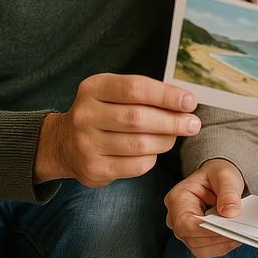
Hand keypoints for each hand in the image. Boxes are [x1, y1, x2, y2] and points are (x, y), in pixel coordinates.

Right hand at [34, 73, 200, 186]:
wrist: (63, 144)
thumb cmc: (100, 113)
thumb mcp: (112, 93)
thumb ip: (144, 94)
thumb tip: (184, 101)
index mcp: (93, 88)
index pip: (135, 88)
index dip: (166, 95)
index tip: (189, 101)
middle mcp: (85, 115)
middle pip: (138, 118)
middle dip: (172, 121)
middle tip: (193, 123)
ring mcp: (87, 144)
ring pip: (140, 144)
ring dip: (165, 140)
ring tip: (174, 136)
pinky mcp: (94, 169)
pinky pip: (135, 166)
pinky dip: (151, 158)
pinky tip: (153, 151)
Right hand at [165, 159, 245, 257]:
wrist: (217, 179)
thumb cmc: (217, 175)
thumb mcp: (225, 176)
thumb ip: (228, 193)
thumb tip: (230, 213)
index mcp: (178, 198)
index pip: (186, 224)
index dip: (206, 231)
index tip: (227, 230)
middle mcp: (175, 216)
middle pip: (192, 239)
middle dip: (217, 238)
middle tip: (238, 233)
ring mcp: (183, 229)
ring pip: (199, 248)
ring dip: (220, 244)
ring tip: (237, 234)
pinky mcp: (193, 237)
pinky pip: (206, 249)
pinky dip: (221, 246)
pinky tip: (232, 237)